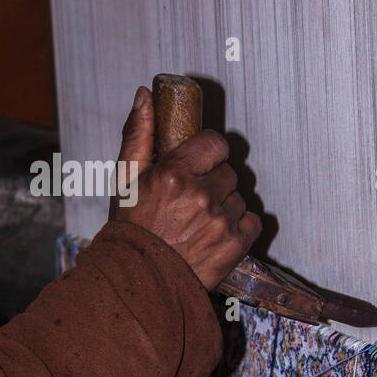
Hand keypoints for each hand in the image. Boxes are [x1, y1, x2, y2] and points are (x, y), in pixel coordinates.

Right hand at [108, 85, 260, 291]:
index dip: (206, 155)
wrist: (139, 281)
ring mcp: (220, 221)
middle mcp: (200, 195)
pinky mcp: (235, 245)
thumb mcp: (125, 179)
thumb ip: (138, 133)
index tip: (197, 166)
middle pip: (228, 172)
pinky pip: (252, 221)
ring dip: (224, 207)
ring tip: (199, 223)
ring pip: (238, 198)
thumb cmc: (130, 230)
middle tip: (191, 202)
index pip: (215, 143)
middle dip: (212, 183)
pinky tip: (215, 236)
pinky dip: (238, 228)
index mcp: (174, 173)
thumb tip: (144, 95)